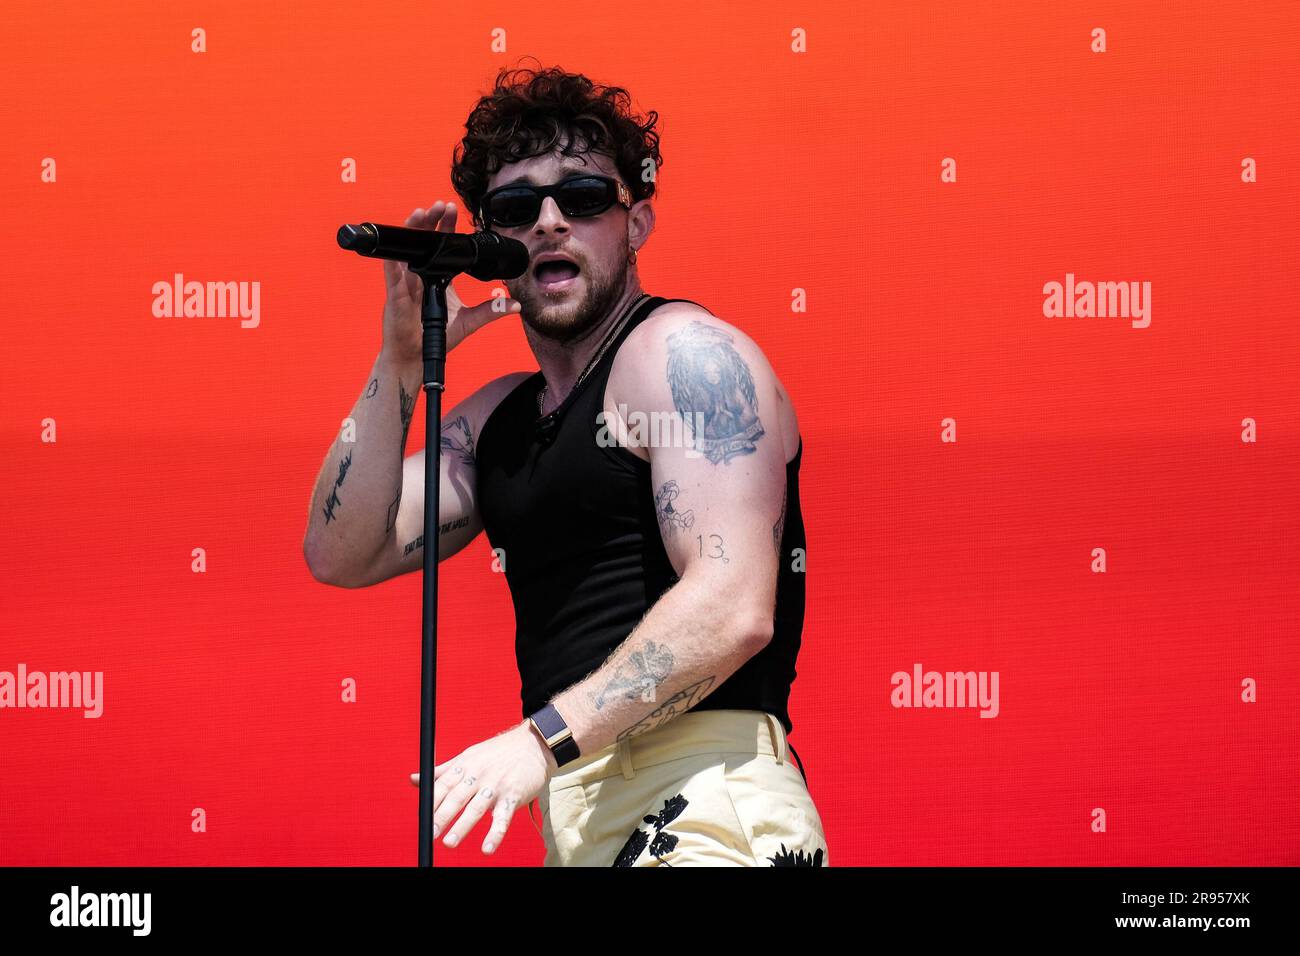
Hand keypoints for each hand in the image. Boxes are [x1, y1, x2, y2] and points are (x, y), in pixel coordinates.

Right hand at [381, 200, 521, 363]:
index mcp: (437, 278)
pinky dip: (393, 261)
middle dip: (431, 221)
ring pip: (407, 251)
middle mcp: (420, 276)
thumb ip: (491, 311)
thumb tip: (515, 305)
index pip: (442, 246)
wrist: (416, 356)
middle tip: (440, 206)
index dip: (446, 228)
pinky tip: (397, 248)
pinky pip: (392, 275)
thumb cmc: (436, 337)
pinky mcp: (394, 296)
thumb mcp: (468, 321)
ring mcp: (406, 283)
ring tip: (420, 214)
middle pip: (424, 242)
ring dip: (413, 232)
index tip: (452, 212)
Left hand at [409, 720, 557, 854]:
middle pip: (457, 797)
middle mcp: (479, 775)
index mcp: (465, 765)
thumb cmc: (498, 752)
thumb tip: (414, 779)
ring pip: (477, 807)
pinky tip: (487, 848)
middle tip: (431, 833)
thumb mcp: (468, 756)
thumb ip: (442, 771)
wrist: (534, 744)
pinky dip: (495, 833)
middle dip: (442, 816)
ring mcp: (496, 785)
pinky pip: (503, 817)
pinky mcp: (514, 795)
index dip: (432, 801)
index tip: (422, 817)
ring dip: (463, 826)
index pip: (444, 784)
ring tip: (449, 843)